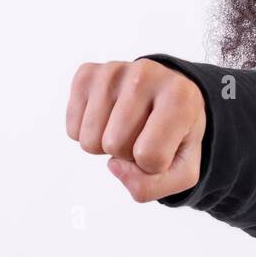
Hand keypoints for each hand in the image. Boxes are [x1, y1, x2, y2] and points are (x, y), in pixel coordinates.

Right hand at [65, 58, 205, 201]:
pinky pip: (73, 129)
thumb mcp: (183, 170)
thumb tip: (114, 166)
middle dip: (127, 154)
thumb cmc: (177, 134)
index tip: (163, 145)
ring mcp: (113, 71)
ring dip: (106, 145)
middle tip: (142, 135)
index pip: (151, 156)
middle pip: (116, 145)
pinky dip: (88, 134)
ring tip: (126, 127)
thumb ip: (154, 186)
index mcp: (179, 97)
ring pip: (90, 140)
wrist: (169, 96)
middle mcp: (146, 74)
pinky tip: (108, 119)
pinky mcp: (87, 74)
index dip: (154, 165)